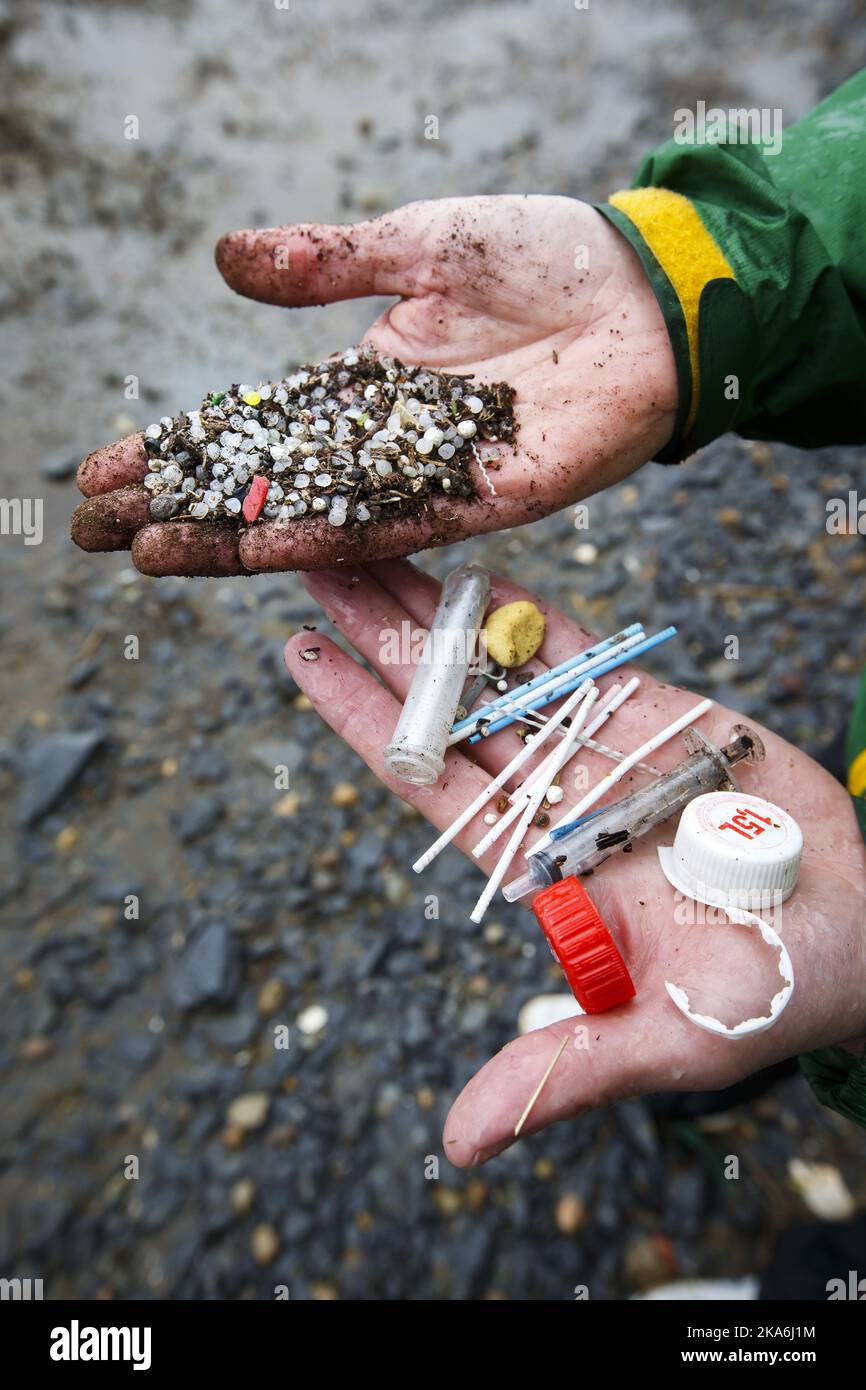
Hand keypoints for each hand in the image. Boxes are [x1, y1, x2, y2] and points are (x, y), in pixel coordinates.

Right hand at [72, 195, 677, 574]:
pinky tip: (264, 545)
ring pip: (312, 518)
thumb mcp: (418, 244)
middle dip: (182, 506)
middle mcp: (380, 445)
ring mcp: (426, 480)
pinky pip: (393, 527)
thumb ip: (324, 263)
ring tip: (152, 550)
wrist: (645, 292)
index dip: (179, 449)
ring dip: (232, 537)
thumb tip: (222, 261)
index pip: (248, 427)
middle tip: (97, 531)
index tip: (103, 470)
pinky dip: (328, 536)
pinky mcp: (481, 504)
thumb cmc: (543, 256)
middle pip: (263, 485)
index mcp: (359, 384)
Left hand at [284, 559, 865, 1165]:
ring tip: (380, 541)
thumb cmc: (770, 998)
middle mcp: (555, 800)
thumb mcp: (667, 1043)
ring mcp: (607, 750)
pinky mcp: (668, 714)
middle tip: (318, 564)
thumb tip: (459, 1144)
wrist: (865, 934)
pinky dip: (538, 615)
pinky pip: (590, 656)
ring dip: (444, 609)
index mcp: (538, 867)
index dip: (365, 719)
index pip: (428, 781)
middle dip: (382, 639)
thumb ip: (566, 1072)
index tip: (304, 656)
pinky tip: (485, 573)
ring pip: (507, 668)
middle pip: (450, 705)